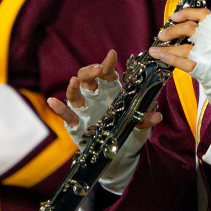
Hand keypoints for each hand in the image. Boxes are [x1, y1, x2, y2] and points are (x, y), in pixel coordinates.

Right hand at [47, 50, 160, 194]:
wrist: (118, 156)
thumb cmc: (129, 134)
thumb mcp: (140, 127)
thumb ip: (145, 119)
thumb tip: (157, 115)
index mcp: (111, 92)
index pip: (108, 74)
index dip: (108, 63)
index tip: (112, 54)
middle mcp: (95, 97)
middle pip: (88, 78)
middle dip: (90, 71)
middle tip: (98, 70)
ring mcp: (84, 110)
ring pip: (75, 94)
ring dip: (73, 86)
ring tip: (74, 81)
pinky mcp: (76, 124)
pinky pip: (66, 114)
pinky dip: (59, 108)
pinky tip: (53, 102)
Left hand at [147, 7, 210, 72]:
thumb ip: (210, 35)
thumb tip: (186, 28)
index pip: (203, 15)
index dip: (187, 13)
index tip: (174, 16)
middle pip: (190, 29)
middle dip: (172, 31)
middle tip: (162, 35)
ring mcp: (210, 56)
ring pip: (183, 48)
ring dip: (166, 48)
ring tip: (155, 50)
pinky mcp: (204, 70)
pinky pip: (183, 63)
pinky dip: (170, 58)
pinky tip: (161, 56)